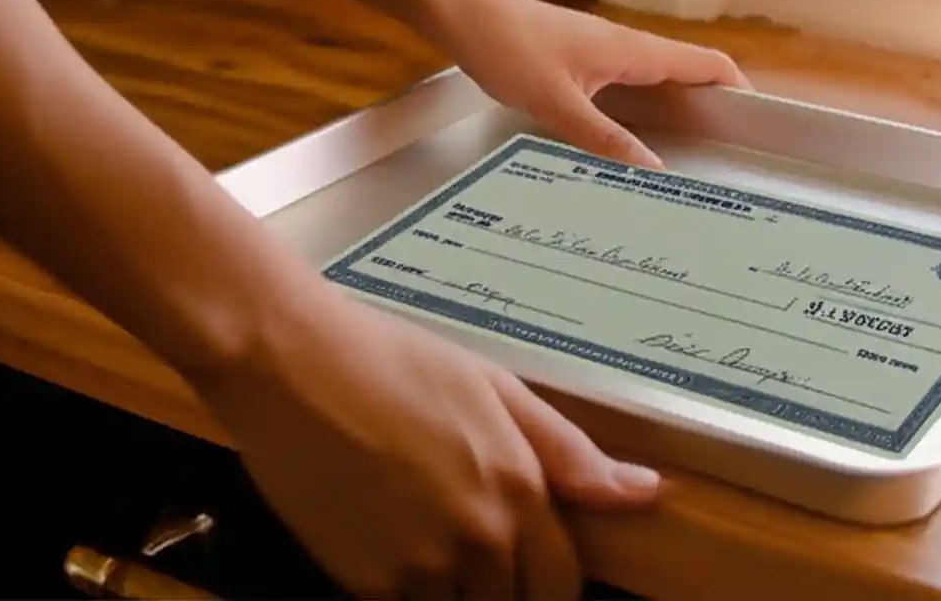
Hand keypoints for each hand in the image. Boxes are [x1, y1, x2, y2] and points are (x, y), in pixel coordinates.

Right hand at [191, 290, 658, 599]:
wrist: (294, 364)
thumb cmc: (396, 362)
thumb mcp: (496, 391)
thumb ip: (571, 453)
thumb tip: (646, 493)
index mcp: (519, 489)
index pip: (560, 581)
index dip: (547, 584)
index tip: (527, 574)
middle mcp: (480, 537)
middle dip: (503, 593)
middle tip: (474, 559)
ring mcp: (421, 567)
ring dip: (455, 596)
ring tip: (427, 548)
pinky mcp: (364, 583)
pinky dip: (406, 594)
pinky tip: (389, 551)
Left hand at [437, 0, 750, 168]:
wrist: (466, 15)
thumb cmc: (508, 49)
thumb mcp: (557, 104)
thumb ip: (605, 140)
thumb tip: (651, 169)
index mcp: (632, 51)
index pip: (705, 62)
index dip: (736, 88)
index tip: (755, 122)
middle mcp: (627, 47)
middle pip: (688, 73)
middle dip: (712, 109)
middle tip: (723, 154)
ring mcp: (607, 52)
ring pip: (658, 81)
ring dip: (677, 111)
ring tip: (687, 157)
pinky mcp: (586, 60)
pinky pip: (630, 86)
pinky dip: (644, 111)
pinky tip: (631, 142)